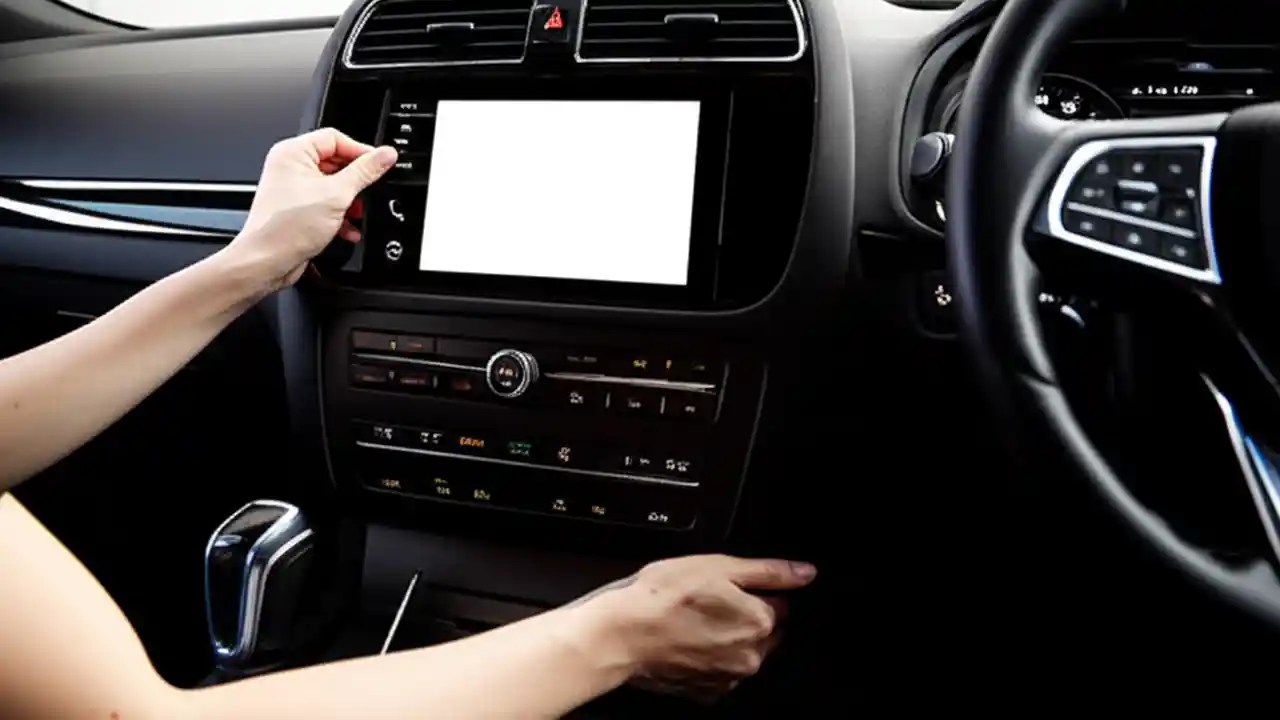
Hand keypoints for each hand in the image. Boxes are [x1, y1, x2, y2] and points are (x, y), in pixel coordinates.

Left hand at [223, 128, 397, 294]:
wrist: (266, 262)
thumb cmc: (285, 228)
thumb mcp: (337, 195)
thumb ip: (365, 172)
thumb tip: (385, 155)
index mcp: (293, 153)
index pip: (335, 138)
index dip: (360, 151)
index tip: (380, 164)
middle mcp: (290, 167)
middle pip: (336, 162)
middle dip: (355, 182)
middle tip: (367, 192)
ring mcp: (293, 188)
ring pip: (333, 186)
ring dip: (349, 201)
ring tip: (356, 214)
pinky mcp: (298, 209)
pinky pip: (326, 204)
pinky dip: (340, 215)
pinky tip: (347, 229)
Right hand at [572, 555, 816, 701]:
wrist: (620, 635)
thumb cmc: (662, 597)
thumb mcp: (718, 566)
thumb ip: (769, 571)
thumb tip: (806, 573)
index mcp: (759, 621)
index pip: (778, 602)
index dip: (753, 591)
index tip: (727, 587)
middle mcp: (750, 655)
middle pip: (764, 631)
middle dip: (745, 617)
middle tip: (708, 602)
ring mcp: (728, 678)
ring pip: (741, 652)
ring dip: (727, 638)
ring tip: (693, 621)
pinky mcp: (706, 692)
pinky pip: (720, 671)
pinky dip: (709, 658)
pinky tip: (687, 641)